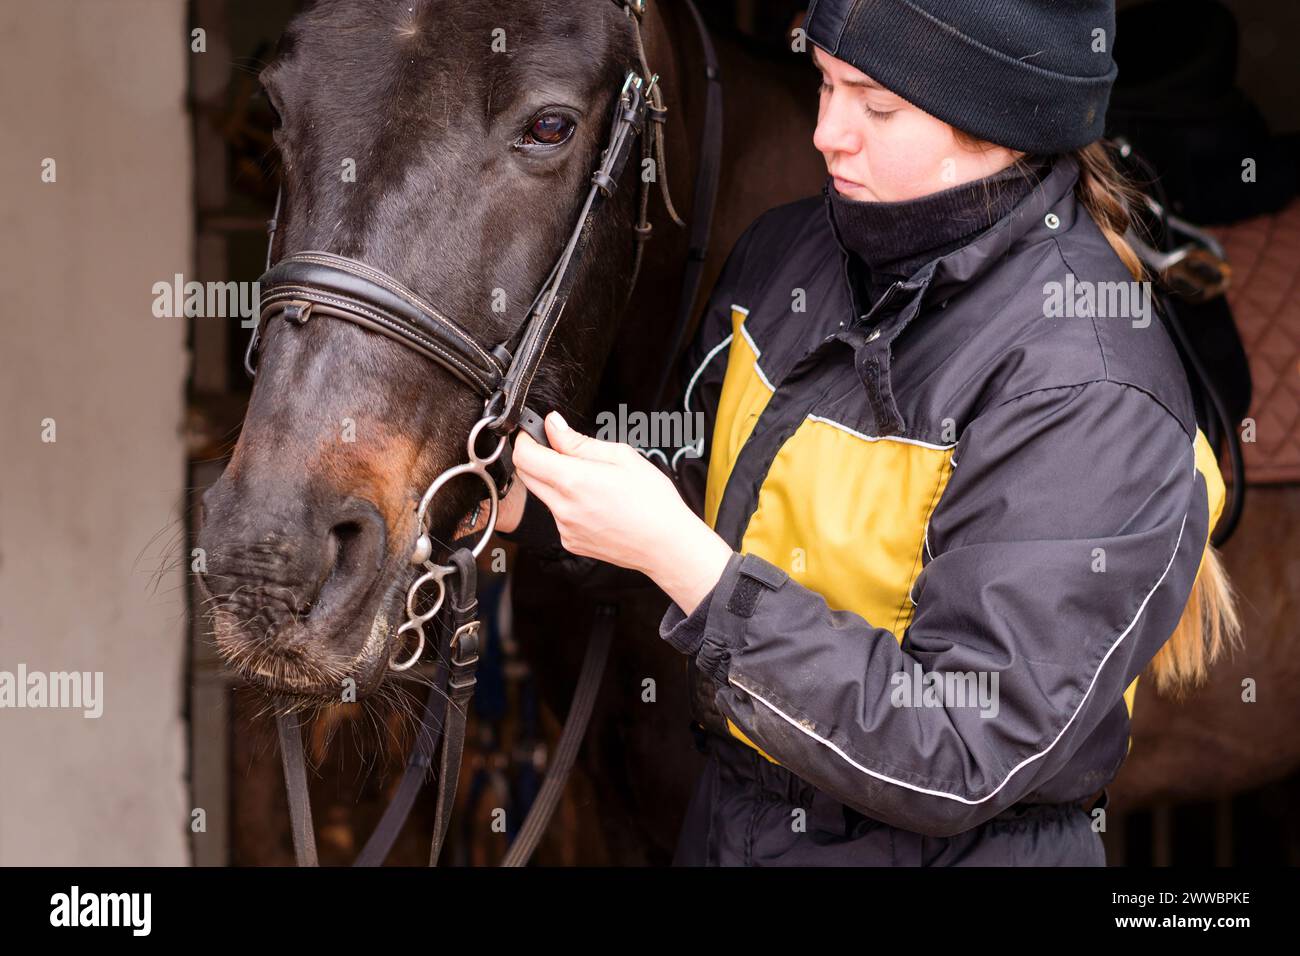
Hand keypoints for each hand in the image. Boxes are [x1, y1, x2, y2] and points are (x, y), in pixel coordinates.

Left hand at [511, 411, 732, 613]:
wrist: (666, 545)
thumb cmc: (653, 501)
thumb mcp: (621, 456)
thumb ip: (578, 442)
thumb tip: (553, 426)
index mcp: (574, 481)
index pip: (525, 456)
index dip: (525, 439)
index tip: (533, 432)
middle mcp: (563, 507)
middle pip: (526, 475)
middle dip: (535, 457)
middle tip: (559, 450)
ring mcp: (564, 528)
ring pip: (543, 495)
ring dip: (554, 482)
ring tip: (590, 481)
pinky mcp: (570, 541)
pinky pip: (557, 515)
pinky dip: (567, 504)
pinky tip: (595, 504)